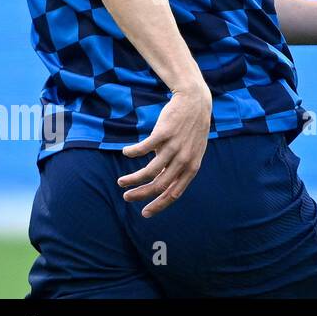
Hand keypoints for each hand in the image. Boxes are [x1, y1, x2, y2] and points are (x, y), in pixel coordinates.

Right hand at [118, 84, 211, 216]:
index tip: (144, 213)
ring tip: (121, 181)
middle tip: (126, 197)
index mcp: (192, 166)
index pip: (175, 193)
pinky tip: (126, 151)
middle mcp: (184, 159)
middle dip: (140, 195)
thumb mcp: (190, 151)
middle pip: (159, 185)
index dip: (159, 205)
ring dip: (132, 179)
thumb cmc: (190, 130)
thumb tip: (158, 182)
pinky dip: (132, 152)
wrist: (195, 102)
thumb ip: (177, 167)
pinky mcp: (164, 133)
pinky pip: (143, 149)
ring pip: (149, 171)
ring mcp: (174, 146)